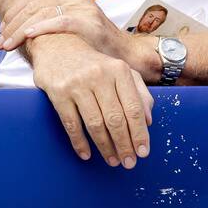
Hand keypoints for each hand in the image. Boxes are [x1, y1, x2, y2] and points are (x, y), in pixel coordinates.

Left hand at [0, 0, 135, 60]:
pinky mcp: (88, 22)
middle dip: (12, 25)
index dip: (14, 12)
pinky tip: (28, 36)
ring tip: (7, 45)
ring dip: (20, 31)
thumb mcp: (79, 11)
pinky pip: (59, 22)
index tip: (2, 30)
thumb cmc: (94, 36)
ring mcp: (83, 7)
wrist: (121, 52)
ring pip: (41, 13)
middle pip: (33, 5)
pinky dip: (41, 28)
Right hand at [29, 31, 152, 167]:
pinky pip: (71, 123)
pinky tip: (86, 154)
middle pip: (116, 119)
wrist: (58, 46)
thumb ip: (139, 93)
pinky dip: (79, 142)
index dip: (140, 133)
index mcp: (119, 70)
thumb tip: (148, 122)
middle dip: (124, 145)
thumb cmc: (94, 64)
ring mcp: (77, 83)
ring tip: (112, 160)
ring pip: (95, 124)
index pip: (134, 108)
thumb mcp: (120, 71)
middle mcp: (99, 75)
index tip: (143, 152)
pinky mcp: (58, 92)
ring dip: (105, 147)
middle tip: (129, 162)